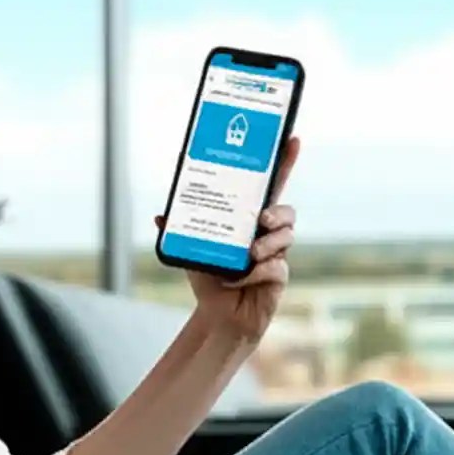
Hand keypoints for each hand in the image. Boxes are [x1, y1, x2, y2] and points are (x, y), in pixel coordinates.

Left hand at [154, 136, 300, 343]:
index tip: (293, 140)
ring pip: (285, 238)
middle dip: (277, 212)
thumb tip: (160, 216)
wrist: (218, 314)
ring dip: (264, 246)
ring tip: (247, 255)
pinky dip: (255, 273)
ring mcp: (276, 254)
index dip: (285, 163)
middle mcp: (268, 233)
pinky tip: (240, 278)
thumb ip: (181, 231)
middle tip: (261, 219)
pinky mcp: (279, 276)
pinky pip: (275, 267)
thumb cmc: (209, 276)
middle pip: (286, 211)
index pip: (272, 186)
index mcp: (250, 219)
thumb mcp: (192, 250)